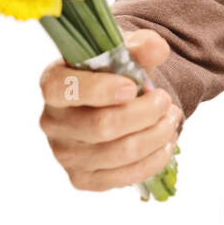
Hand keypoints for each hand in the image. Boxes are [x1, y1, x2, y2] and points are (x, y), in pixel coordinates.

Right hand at [37, 28, 182, 191]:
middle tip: (165, 100)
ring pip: (118, 153)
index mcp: (53, 82)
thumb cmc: (114, 71)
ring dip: (155, 136)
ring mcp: (64, 154)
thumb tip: (157, 48)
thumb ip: (140, 45)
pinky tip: (165, 144)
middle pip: (102, 126)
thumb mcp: (125, 50)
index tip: (132, 87)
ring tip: (171, 119)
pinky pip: (122, 178)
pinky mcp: (82, 178)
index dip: (100, 90)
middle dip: (144, 113)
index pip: (65, 89)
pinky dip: (152, 161)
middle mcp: (52, 122)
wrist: (114, 100)